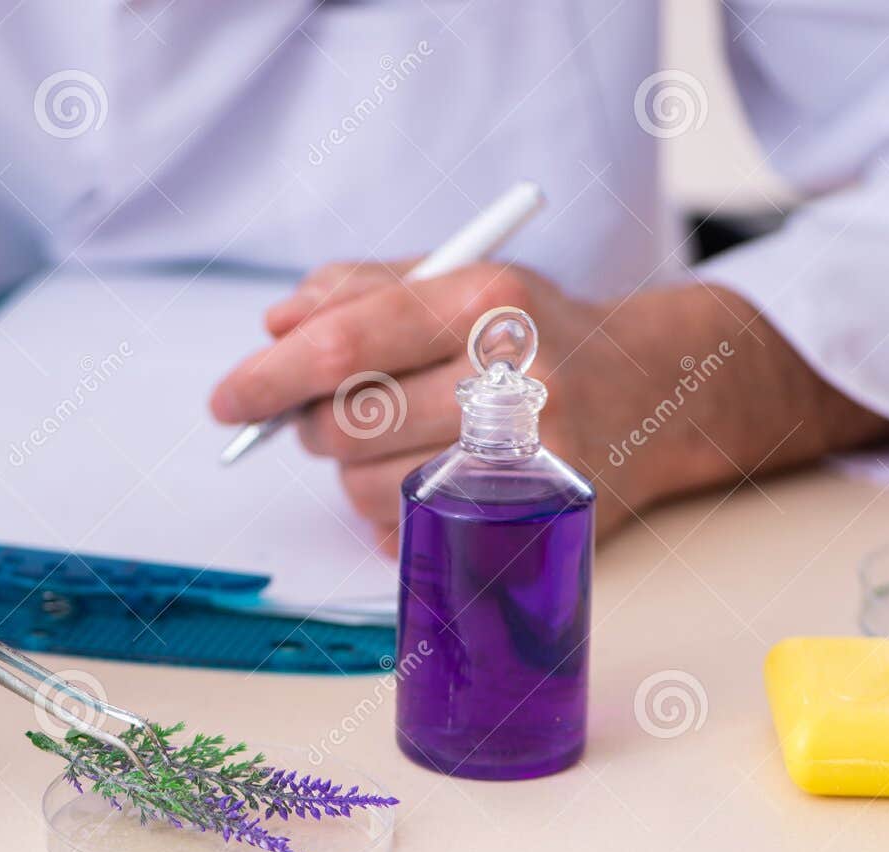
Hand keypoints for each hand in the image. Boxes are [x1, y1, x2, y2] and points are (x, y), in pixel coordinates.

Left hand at [210, 260, 888, 547]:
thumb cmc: (535, 332)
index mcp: (485, 301)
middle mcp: (514, 377)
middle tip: (330, 415)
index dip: (269, 377)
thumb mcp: (460, 281)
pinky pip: (407, 533)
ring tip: (406, 441)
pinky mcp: (533, 518)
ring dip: (357, 472)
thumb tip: (274, 325)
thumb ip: (361, 290)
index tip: (227, 400)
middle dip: (314, 426)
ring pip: (367, 488)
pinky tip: (439, 478)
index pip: (345, 345)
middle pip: (346, 426)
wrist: (661, 391)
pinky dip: (396, 512)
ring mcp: (530, 457)